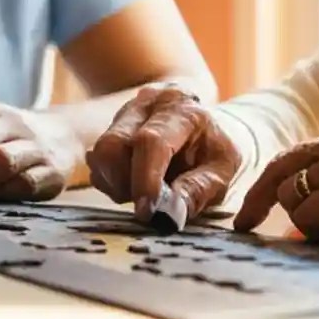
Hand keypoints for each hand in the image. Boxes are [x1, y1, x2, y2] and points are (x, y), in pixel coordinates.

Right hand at [86, 85, 239, 221]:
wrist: (205, 128)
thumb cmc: (213, 151)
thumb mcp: (222, 172)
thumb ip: (198, 191)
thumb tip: (167, 214)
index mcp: (181, 110)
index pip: (151, 141)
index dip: (144, 179)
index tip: (146, 212)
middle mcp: (147, 103)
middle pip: (113, 144)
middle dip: (124, 183)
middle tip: (146, 204)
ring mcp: (124, 112)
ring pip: (100, 153)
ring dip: (116, 183)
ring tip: (143, 191)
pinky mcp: (110, 127)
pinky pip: (96, 159)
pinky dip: (110, 180)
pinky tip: (134, 183)